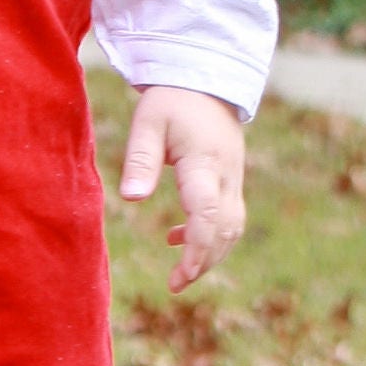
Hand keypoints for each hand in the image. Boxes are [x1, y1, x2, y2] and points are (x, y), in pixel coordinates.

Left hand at [119, 86, 247, 292]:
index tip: (182, 273)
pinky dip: (209, 237)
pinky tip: (176, 241)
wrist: (206, 81)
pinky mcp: (231, 181)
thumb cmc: (173, 99)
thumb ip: (140, 159)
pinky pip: (228, 218)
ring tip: (180, 277)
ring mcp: (233, 179)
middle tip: (175, 284)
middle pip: (224, 229)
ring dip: (209, 255)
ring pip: (231, 228)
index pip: (207, 213)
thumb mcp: (149, 122)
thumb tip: (132, 198)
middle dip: (203, 261)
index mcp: (205, 162)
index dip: (197, 246)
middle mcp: (227, 176)